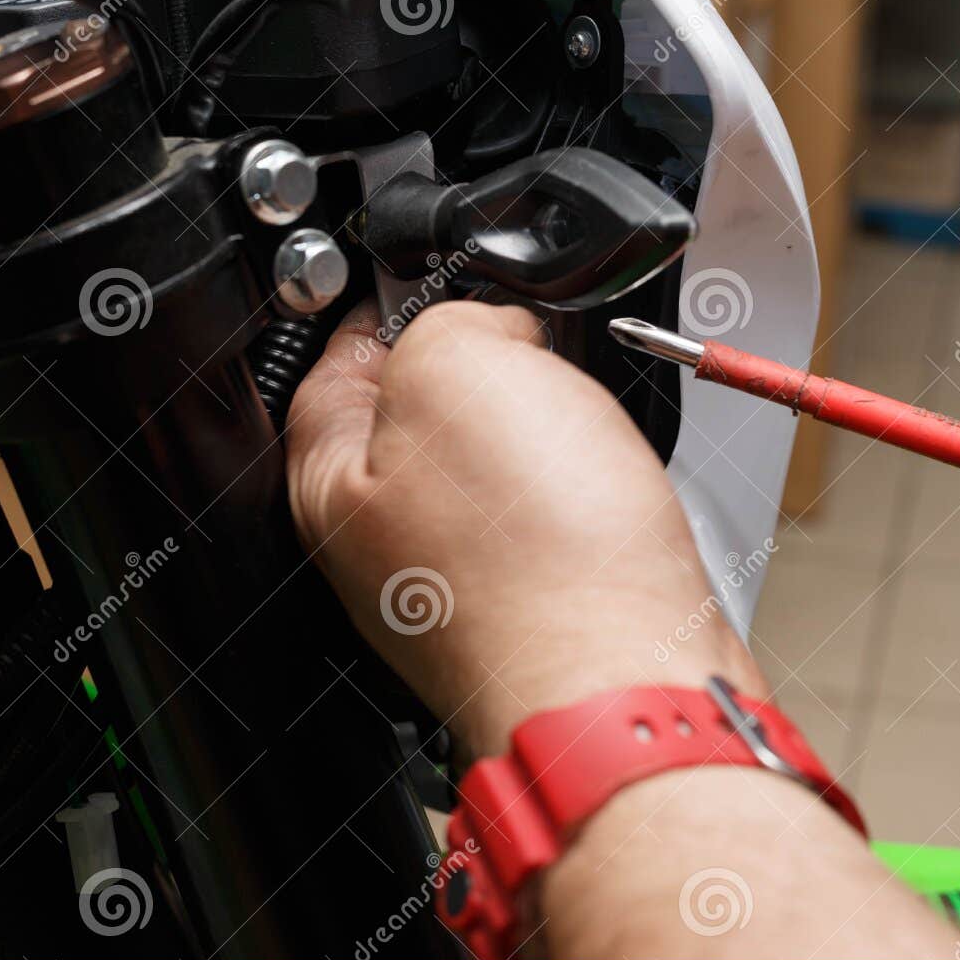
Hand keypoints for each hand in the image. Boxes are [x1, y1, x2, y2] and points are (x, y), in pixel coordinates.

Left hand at [284, 300, 959, 959]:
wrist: (630, 682)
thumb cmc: (538, 564)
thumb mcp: (459, 367)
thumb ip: (449, 318)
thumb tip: (490, 325)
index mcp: (330, 483)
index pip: (331, 362)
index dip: (389, 302)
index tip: (434, 277)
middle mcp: (385, 545)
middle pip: (420, 415)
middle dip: (482, 366)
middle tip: (528, 343)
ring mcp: (462, 583)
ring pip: (495, 466)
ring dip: (540, 427)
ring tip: (577, 424)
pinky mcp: (538, 608)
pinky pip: (550, 517)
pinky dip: (580, 487)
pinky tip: (606, 488)